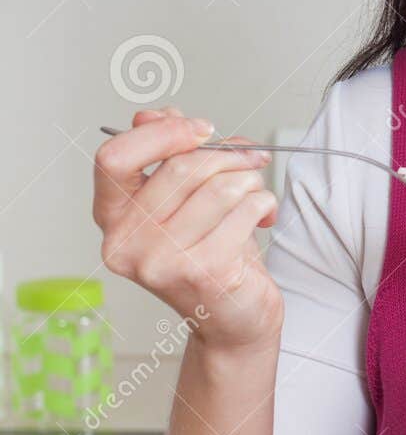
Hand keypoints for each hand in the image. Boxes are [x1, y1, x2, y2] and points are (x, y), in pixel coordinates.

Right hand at [93, 103, 283, 352]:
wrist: (234, 320)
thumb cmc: (211, 254)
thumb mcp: (184, 199)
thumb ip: (167, 154)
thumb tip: (159, 114)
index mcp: (112, 218)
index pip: (114, 157)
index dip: (162, 134)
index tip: (202, 130)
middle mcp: (126, 244)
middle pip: (180, 168)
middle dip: (227, 156)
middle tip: (251, 159)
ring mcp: (162, 262)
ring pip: (219, 187)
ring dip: (250, 181)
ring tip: (256, 194)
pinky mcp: (204, 273)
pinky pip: (244, 210)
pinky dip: (264, 204)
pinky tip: (264, 217)